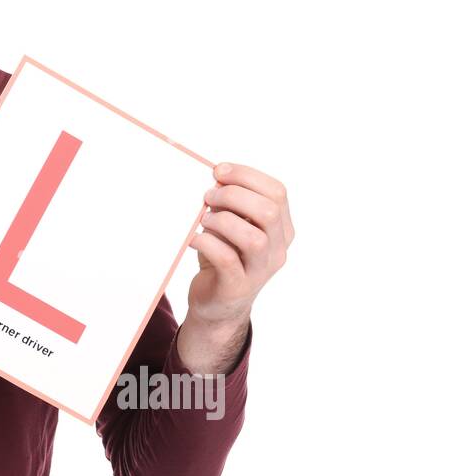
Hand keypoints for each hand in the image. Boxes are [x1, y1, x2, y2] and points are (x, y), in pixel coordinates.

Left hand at [186, 161, 293, 327]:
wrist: (217, 304)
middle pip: (269, 211)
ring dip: (223, 220)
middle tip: (208, 195)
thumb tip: (216, 177)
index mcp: (281, 229)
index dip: (247, 176)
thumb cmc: (222, 257)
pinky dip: (207, 243)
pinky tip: (194, 238)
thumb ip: (231, 204)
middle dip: (234, 195)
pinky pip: (227, 260)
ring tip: (204, 219)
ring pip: (253, 238)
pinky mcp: (238, 286)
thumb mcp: (230, 226)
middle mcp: (278, 249)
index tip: (219, 171)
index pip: (277, 192)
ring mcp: (261, 270)